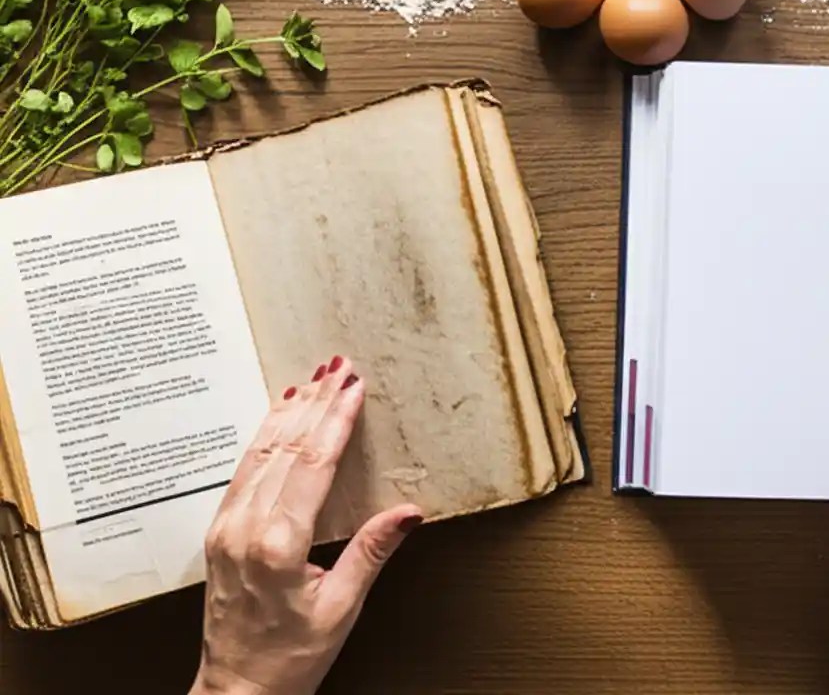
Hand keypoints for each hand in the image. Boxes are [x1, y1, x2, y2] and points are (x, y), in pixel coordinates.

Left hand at [191, 356, 423, 694]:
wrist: (237, 690)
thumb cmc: (288, 658)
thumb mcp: (342, 608)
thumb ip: (372, 552)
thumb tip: (408, 513)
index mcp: (278, 545)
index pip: (312, 465)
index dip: (335, 421)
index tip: (352, 388)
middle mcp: (245, 530)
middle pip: (284, 449)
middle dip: (314, 403)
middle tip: (338, 368)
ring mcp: (226, 528)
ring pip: (258, 454)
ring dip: (287, 413)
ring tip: (311, 381)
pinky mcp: (218, 533)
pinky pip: (242, 471)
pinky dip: (263, 439)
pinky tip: (276, 421)